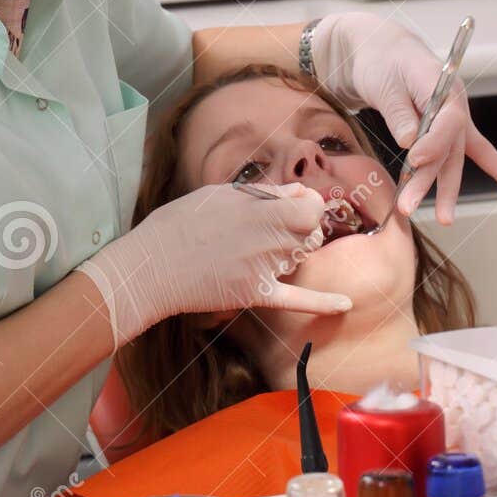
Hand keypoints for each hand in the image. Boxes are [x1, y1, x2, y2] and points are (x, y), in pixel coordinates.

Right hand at [77, 182, 351, 348]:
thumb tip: (298, 192)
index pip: (310, 205)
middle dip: (302, 229)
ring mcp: (263, 267)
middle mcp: (267, 236)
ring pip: (302, 257)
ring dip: (295, 252)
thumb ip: (263, 194)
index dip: (308, 206)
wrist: (151, 266)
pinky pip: (297, 299)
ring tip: (269, 250)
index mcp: (258, 208)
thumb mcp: (218, 195)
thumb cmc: (178, 224)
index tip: (295, 207)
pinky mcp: (254, 293)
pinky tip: (345, 304)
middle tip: (278, 230)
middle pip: (310, 232)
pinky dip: (324, 303)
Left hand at [311, 12, 496, 223]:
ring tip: (444, 220)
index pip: (448, 119)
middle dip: (430, 179)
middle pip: (448, 147)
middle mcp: (455, 103)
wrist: (383, 50)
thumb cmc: (382, 62)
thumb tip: (411, 143)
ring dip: (445, 189)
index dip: (434, 143)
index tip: (415, 160)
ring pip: (453, 157)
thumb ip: (399, 112)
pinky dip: (495, 168)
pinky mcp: (449, 128)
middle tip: (409, 205)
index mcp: (442, 85)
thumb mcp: (385, 82)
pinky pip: (475, 150)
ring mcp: (456, 117)